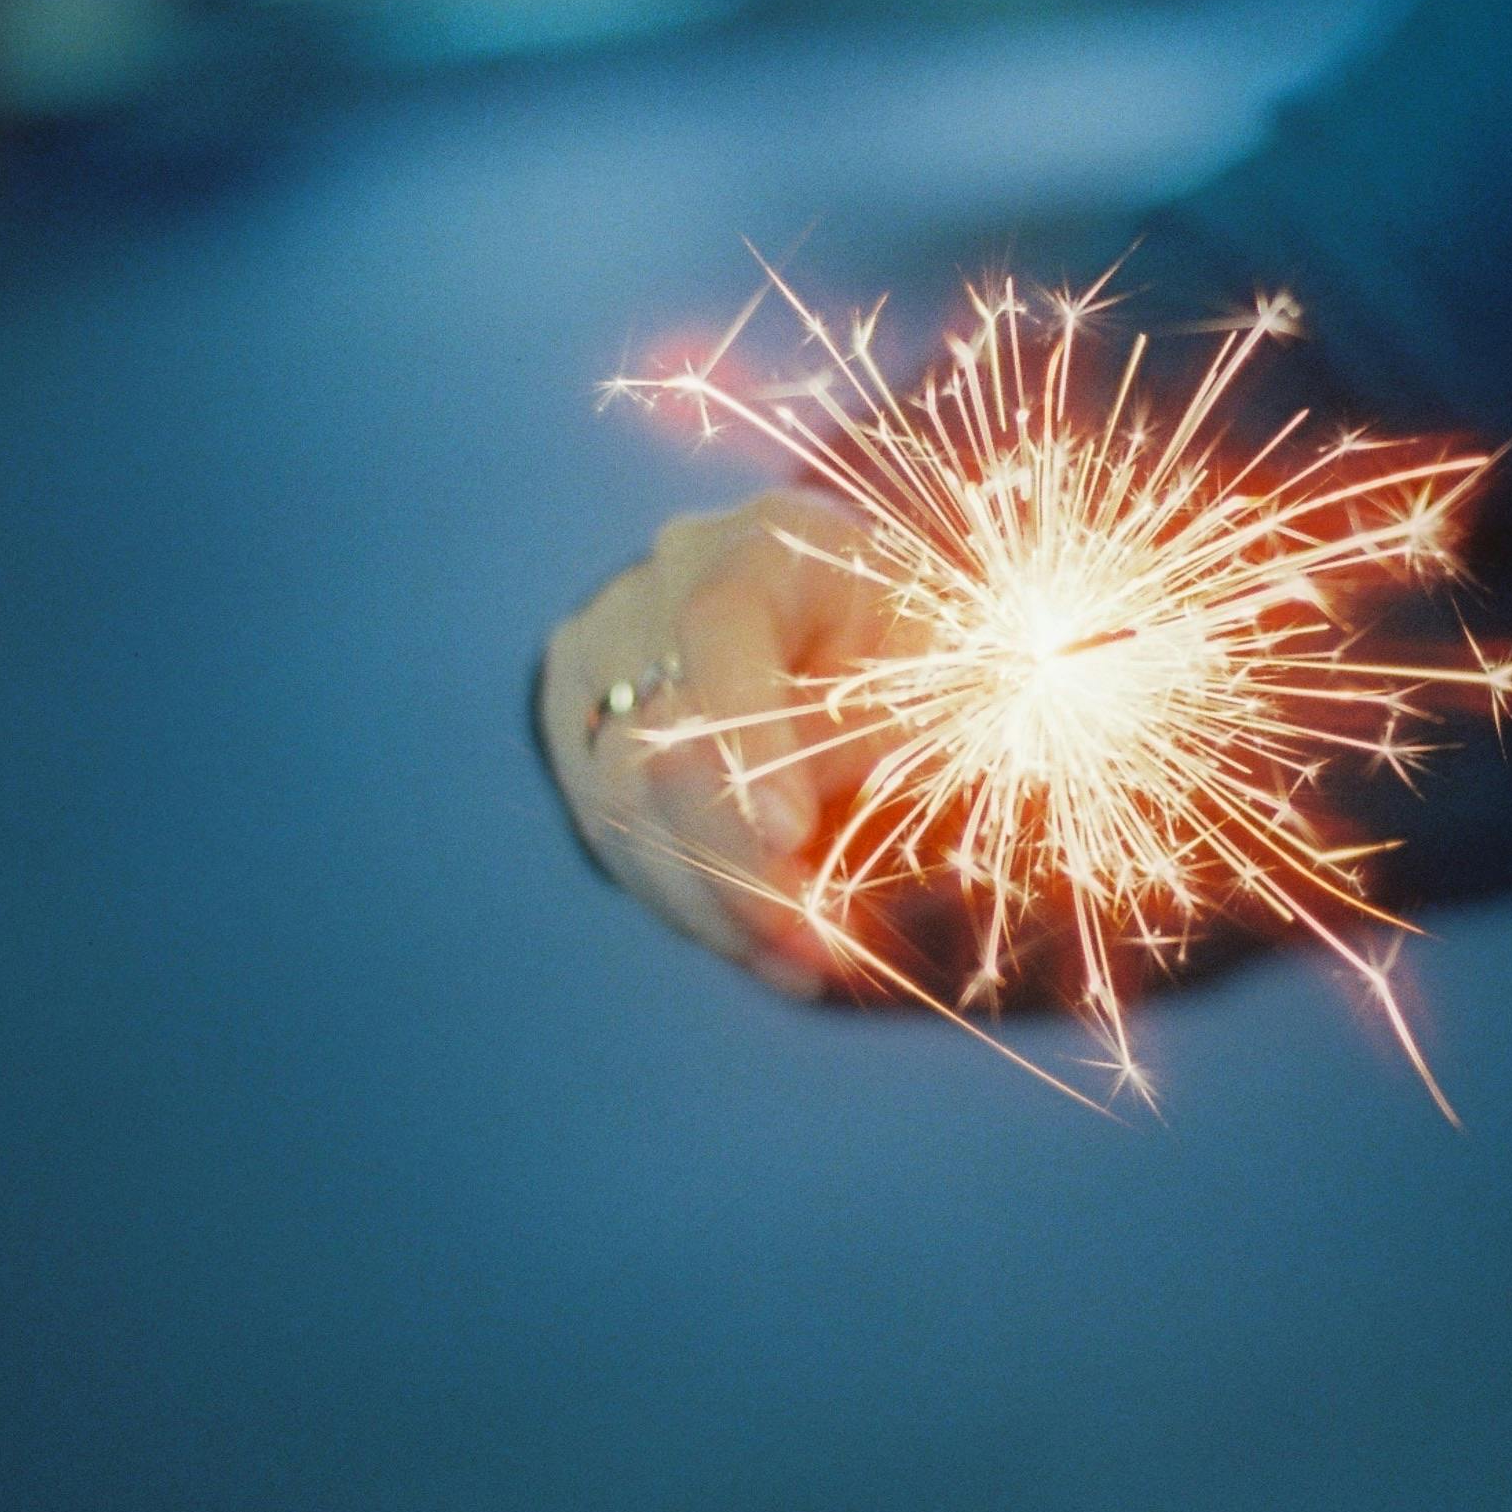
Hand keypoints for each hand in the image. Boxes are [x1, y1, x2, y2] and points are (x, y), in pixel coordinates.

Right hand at [533, 488, 893, 996]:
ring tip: (805, 967)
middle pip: (661, 738)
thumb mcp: (937, 669)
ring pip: (627, 806)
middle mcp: (659, 588)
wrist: (829, 619)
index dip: (747, 736)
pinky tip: (764, 950)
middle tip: (815, 953)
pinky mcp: (574, 726)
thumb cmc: (902, 641)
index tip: (791, 834)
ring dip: (717, 905)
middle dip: (740, 865)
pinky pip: (618, 835)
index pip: (722, 629)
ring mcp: (599, 657)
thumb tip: (851, 842)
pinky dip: (695, 904)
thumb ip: (905, 734)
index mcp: (761, 544)